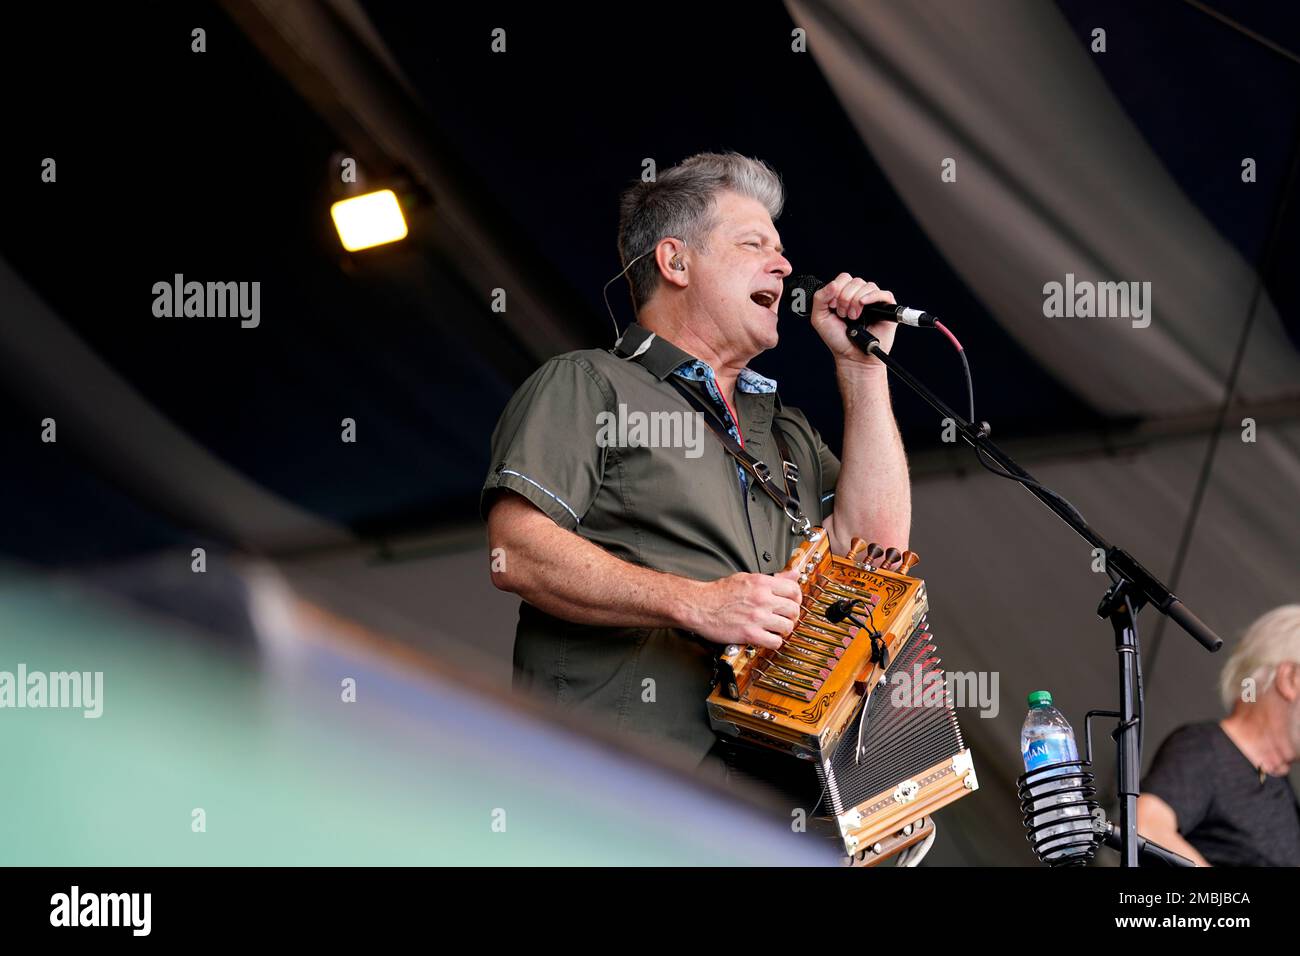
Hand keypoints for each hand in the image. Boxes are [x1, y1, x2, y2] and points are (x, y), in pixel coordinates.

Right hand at [688, 568, 802, 649]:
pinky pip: (775, 642)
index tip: (793, 603)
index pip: (794, 589)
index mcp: (761, 583)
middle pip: (794, 609)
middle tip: (785, 618)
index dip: (797, 598)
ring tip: (776, 629)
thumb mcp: (746, 578)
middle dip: (792, 615)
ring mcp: (757, 617)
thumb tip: (791, 574)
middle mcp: (762, 599)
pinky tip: (767, 638)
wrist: (698, 605)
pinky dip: (774, 642)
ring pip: (787, 626)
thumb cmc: (718, 593)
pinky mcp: (750, 634)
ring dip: (784, 630)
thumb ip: (772, 578)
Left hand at [809, 273, 897, 369]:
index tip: (833, 306)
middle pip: (855, 281)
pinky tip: (863, 304)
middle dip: (845, 298)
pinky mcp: (886, 308)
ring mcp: (873, 301)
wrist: (851, 356)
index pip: (844, 278)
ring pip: (868, 286)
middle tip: (843, 315)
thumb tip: (833, 284)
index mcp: (845, 294)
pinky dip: (872, 296)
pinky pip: (883, 294)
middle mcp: (859, 295)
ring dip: (856, 301)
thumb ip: (819, 298)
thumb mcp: (819, 318)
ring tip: (853, 317)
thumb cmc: (837, 339)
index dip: (837, 289)